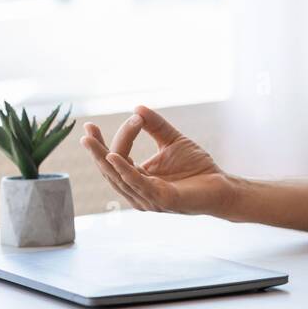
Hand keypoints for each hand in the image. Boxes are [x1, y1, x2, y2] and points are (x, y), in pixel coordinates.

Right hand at [80, 105, 234, 216]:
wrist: (222, 185)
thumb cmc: (197, 168)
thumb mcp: (173, 141)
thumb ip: (156, 126)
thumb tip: (137, 108)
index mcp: (138, 179)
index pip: (115, 159)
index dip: (107, 141)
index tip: (97, 123)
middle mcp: (138, 192)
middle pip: (110, 171)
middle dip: (96, 151)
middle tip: (84, 133)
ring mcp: (148, 199)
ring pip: (119, 178)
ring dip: (104, 158)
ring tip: (90, 141)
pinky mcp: (162, 200)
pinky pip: (138, 184)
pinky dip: (124, 170)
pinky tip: (113, 156)